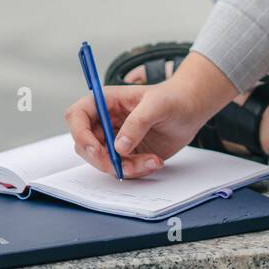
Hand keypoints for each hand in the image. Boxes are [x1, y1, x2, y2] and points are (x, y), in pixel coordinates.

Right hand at [64, 79, 205, 177]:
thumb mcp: (158, 104)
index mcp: (106, 101)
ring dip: (125, 167)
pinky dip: (136, 170)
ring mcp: (114, 139)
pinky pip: (121, 169)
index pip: (77, 116)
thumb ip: (138, 122)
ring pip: (104, 161)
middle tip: (123, 165)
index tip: (96, 149)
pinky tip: (154, 161)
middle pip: (85, 145)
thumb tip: (119, 147)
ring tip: (152, 160)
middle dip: (103, 159)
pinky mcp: (126, 154)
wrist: (191, 110)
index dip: (80, 134)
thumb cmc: (174, 98)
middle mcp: (106, 121)